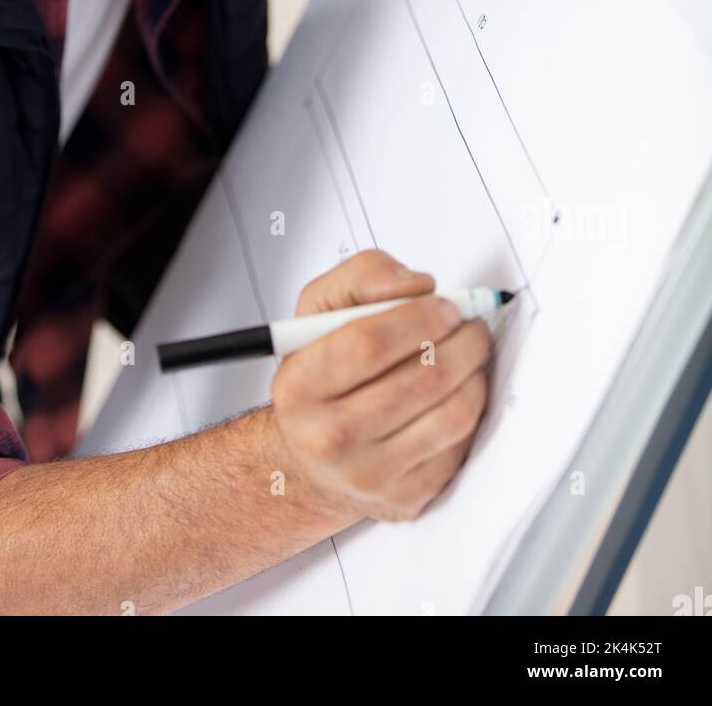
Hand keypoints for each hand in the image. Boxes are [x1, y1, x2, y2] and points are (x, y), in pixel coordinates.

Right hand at [271, 250, 491, 522]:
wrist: (308, 458)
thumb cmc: (319, 376)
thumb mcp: (318, 312)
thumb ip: (362, 277)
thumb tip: (417, 286)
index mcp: (300, 387)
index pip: (370, 345)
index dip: (420, 318)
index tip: (446, 305)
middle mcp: (329, 438)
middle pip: (422, 381)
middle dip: (463, 341)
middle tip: (471, 323)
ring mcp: (369, 475)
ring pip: (451, 416)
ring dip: (475, 374)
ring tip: (470, 352)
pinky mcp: (404, 499)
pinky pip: (459, 447)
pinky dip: (470, 411)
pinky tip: (459, 391)